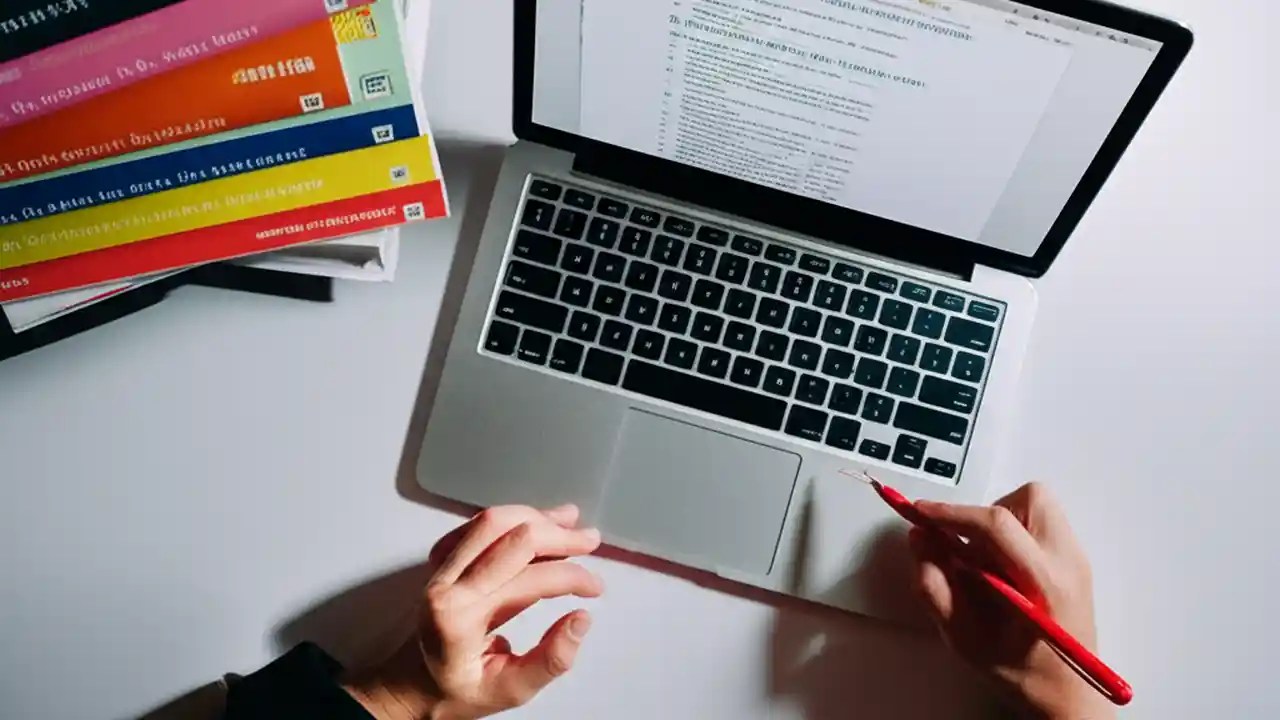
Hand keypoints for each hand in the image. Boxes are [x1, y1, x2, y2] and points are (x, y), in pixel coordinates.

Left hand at [344, 505, 603, 719]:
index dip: (571, 577)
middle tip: (591, 540)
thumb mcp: (511, 691)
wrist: (412, 685)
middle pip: (509, 535)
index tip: (595, 588)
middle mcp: (446, 584)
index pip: (529, 580)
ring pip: (492, 521)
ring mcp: (439, 568)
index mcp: (460, 618)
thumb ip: (550, 660)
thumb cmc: (459, 690)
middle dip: (558, 534)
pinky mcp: (441, 559)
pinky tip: (537, 521)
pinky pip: (478, 525)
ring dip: (536, 517)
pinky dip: (512, 518)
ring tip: (570, 521)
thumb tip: (582, 619)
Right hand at [909, 484, 1113, 719]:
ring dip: (1002, 522)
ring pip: (1036, 505)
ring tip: (987, 562)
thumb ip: (936, 589)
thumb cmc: (1021, 673)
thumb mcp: (965, 640)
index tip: (921, 513)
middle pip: (1029, 498)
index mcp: (1044, 583)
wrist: (1070, 694)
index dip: (951, 514)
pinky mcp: (1076, 559)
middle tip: (968, 548)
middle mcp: (1069, 561)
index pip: (996, 525)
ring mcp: (1078, 557)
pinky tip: (1004, 570)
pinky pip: (1042, 523)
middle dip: (986, 513)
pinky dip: (1015, 533)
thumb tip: (919, 540)